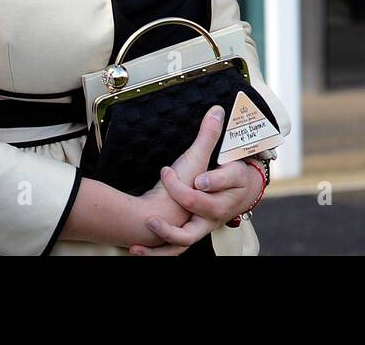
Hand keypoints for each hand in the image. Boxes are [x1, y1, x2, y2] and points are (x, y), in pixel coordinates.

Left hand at [131, 108, 265, 255]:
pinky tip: (133, 251)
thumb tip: (214, 109)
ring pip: (178, 246)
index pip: (197, 197)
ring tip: (138, 243)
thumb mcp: (213, 156)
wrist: (230, 198)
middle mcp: (206, 222)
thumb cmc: (219, 178)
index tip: (166, 171)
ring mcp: (195, 232)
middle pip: (187, 233)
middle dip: (167, 229)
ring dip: (157, 249)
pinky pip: (170, 251)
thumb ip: (211, 135)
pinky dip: (154, 254)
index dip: (181, 186)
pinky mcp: (185, 238)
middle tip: (151, 219)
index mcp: (215, 203)